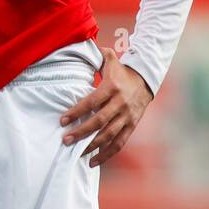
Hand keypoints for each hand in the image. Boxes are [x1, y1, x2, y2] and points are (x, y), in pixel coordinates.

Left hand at [59, 47, 153, 166]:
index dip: (77, 111)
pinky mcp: (132, 126)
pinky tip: (92, 161)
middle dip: (81, 132)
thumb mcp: (110, 60)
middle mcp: (121, 103)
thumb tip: (81, 47)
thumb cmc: (121, 71)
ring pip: (109, 135)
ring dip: (92, 146)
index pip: (92, 101)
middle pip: (100, 121)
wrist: (146, 80)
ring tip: (76, 153)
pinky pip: (119, 143)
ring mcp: (127, 116)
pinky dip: (106, 154)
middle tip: (65, 140)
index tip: (62, 120)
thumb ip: (96, 55)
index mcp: (112, 87)